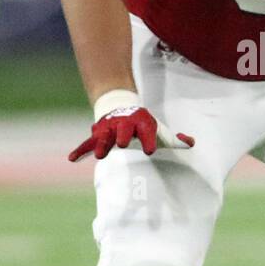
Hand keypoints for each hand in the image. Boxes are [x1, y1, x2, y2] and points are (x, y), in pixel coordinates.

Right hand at [68, 89, 194, 161]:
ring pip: (103, 136)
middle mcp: (123, 123)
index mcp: (141, 122)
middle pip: (123, 129)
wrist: (120, 106)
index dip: (148, 139)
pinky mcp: (96, 134)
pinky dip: (80, 150)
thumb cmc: (143, 125)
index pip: (146, 130)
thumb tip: (191, 143)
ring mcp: (108, 128)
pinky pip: (87, 143)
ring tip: (99, 155)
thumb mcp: (160, 129)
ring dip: (101, 144)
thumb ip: (176, 138)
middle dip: (123, 136)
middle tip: (123, 145)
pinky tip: (72, 159)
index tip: (150, 151)